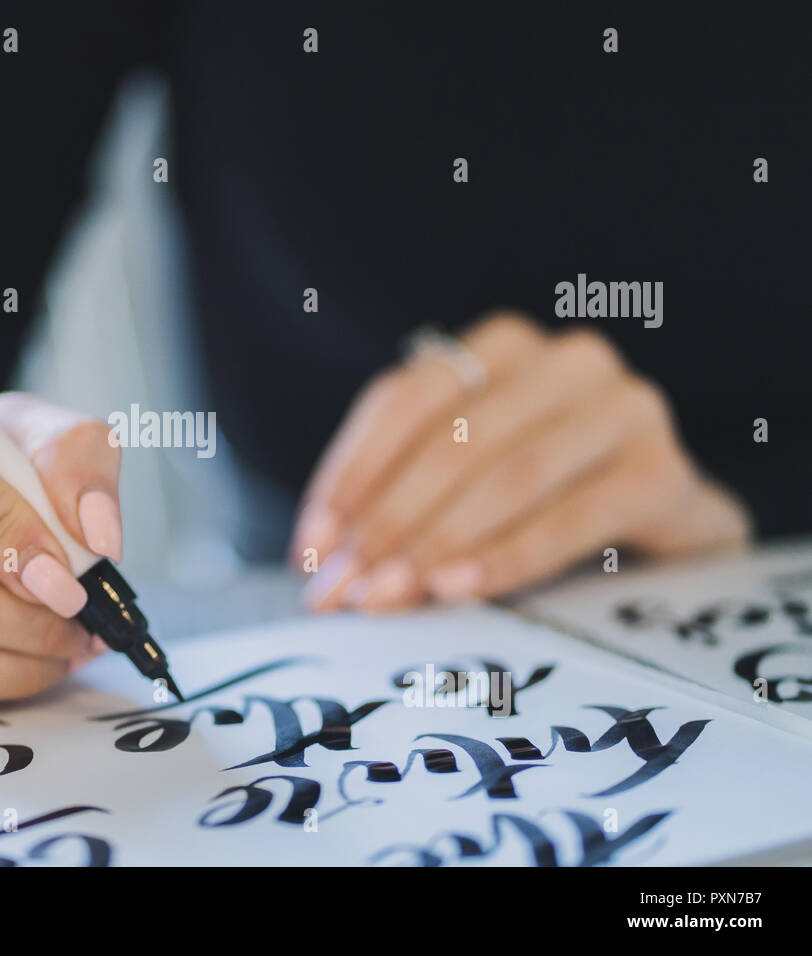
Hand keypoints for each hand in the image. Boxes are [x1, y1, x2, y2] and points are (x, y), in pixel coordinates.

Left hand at [292, 313, 749, 610]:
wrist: (664, 528)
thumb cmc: (540, 502)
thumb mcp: (462, 487)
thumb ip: (397, 507)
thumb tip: (322, 571)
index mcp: (501, 347)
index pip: (404, 400)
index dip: (350, 473)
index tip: (310, 545)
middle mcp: (565, 361)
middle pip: (452, 440)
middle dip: (387, 522)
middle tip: (344, 588)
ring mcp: (623, 407)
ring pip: (507, 476)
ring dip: (436, 543)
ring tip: (387, 596)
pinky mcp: (661, 470)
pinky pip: (570, 518)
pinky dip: (506, 557)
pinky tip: (458, 590)